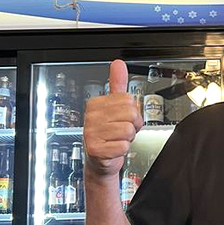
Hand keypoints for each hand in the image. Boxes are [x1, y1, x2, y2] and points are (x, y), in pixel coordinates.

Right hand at [84, 59, 142, 177]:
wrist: (100, 160)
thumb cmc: (108, 134)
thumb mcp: (113, 107)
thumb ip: (117, 84)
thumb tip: (118, 64)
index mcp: (96, 103)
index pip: (128, 100)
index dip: (132, 112)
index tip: (122, 119)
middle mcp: (91, 117)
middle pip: (130, 114)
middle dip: (132, 125)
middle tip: (122, 131)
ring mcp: (92, 133)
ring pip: (128, 130)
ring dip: (128, 138)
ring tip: (117, 140)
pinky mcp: (96, 149)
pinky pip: (123, 146)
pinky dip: (123, 150)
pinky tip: (113, 149)